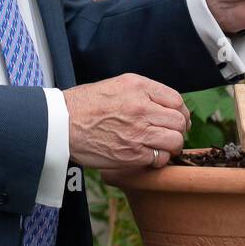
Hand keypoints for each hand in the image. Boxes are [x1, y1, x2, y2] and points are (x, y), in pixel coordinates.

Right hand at [62, 72, 191, 170]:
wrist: (62, 124)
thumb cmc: (84, 104)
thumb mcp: (116, 85)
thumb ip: (142, 92)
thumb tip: (163, 106)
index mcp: (139, 86)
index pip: (176, 100)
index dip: (181, 113)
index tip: (179, 119)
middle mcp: (142, 107)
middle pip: (179, 122)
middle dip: (179, 130)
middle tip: (171, 135)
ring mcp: (138, 131)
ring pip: (174, 141)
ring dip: (172, 146)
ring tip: (163, 147)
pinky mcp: (132, 153)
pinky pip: (159, 159)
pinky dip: (158, 160)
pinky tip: (149, 156)